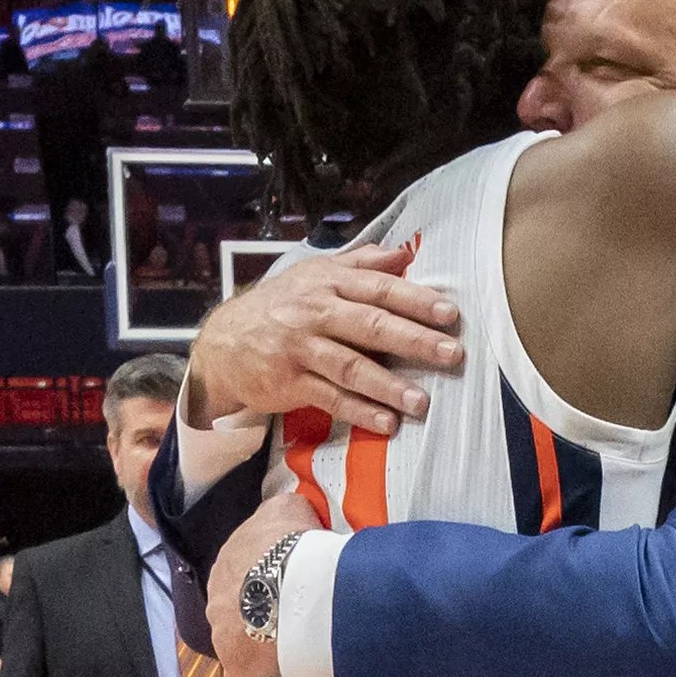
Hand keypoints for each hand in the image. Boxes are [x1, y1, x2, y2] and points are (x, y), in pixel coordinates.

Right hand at [184, 245, 463, 432]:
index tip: (450, 314)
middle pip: (370, 325)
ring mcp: (300, 349)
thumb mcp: (316, 273)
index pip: (378, 289)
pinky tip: (387, 423)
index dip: (415, 300)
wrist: (223, 342)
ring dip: (389, 386)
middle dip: (414, 340)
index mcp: (327, 282)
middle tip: (452, 354)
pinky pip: (329, 398)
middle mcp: (314, 312)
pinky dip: (359, 411)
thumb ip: (361, 264)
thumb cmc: (282, 305)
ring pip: (350, 366)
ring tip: (423, 402)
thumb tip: (405, 253)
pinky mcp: (288, 383)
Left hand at [206, 492, 325, 676]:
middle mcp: (215, 596)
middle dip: (254, 616)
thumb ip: (280, 513)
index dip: (261, 582)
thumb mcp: (286, 509)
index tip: (281, 589)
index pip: (240, 574)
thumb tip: (285, 515)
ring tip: (283, 653)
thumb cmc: (290, 541)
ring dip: (255, 648)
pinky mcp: (237, 665)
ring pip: (238, 644)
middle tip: (284, 621)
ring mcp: (222, 633)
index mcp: (227, 561)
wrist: (292, 578)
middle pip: (235, 609)